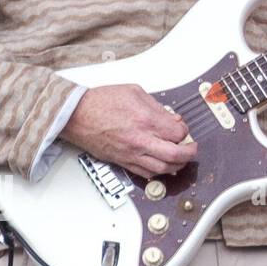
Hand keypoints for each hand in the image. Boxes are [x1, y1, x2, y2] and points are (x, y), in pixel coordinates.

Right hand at [61, 84, 195, 177]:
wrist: (75, 115)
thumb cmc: (100, 101)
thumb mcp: (135, 92)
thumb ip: (158, 106)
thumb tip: (172, 119)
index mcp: (145, 120)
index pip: (178, 133)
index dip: (185, 132)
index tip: (183, 129)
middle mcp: (140, 140)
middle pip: (174, 155)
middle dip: (188, 153)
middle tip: (191, 149)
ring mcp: (130, 153)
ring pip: (162, 168)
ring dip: (176, 165)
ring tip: (180, 158)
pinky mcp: (121, 161)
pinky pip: (145, 173)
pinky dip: (158, 171)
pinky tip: (162, 165)